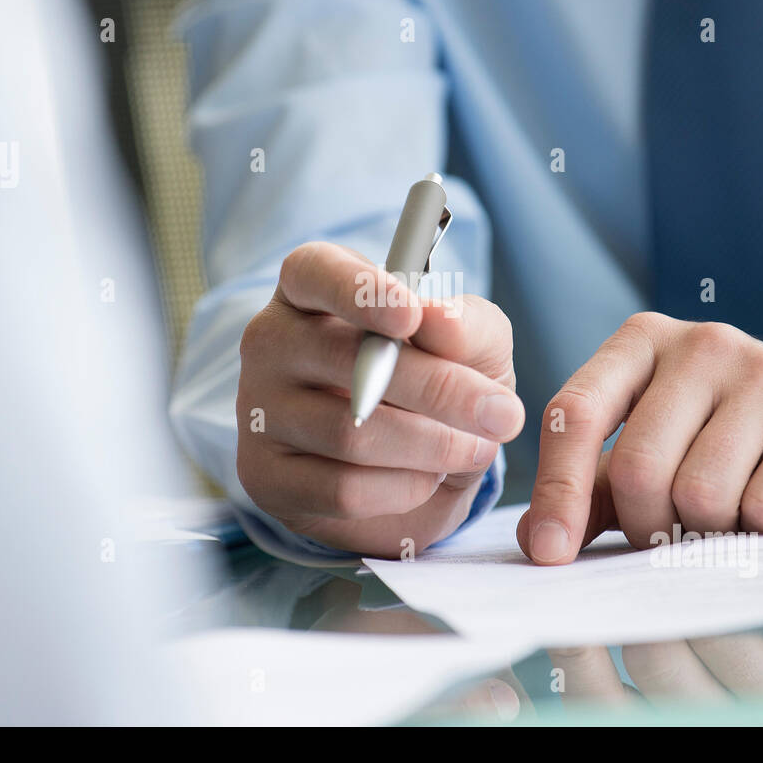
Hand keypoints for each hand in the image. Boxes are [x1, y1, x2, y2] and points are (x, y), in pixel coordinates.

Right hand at [237, 242, 524, 556]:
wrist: (415, 462)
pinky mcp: (267, 478)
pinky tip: (426, 478)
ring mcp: (258, 411)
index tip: (412, 314)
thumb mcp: (471, 344)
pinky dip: (405, 488)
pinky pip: (343, 490)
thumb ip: (465, 326)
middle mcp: (272, 342)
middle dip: (438, 390)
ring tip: (472, 448)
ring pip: (350, 434)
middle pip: (345, 360)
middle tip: (503, 414)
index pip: (315, 272)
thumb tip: (441, 319)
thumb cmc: (436, 381)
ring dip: (432, 447)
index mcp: (311, 287)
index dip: (361, 292)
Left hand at [518, 312, 762, 563]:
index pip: (575, 412)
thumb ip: (590, 492)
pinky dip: (762, 536)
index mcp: (643, 342)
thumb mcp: (654, 461)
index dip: (555, 491)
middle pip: (637, 467)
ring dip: (708, 536)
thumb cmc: (736, 457)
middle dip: (646, 528)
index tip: (548, 555)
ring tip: (730, 524)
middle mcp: (703, 342)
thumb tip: (537, 543)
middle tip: (674, 540)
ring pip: (699, 494)